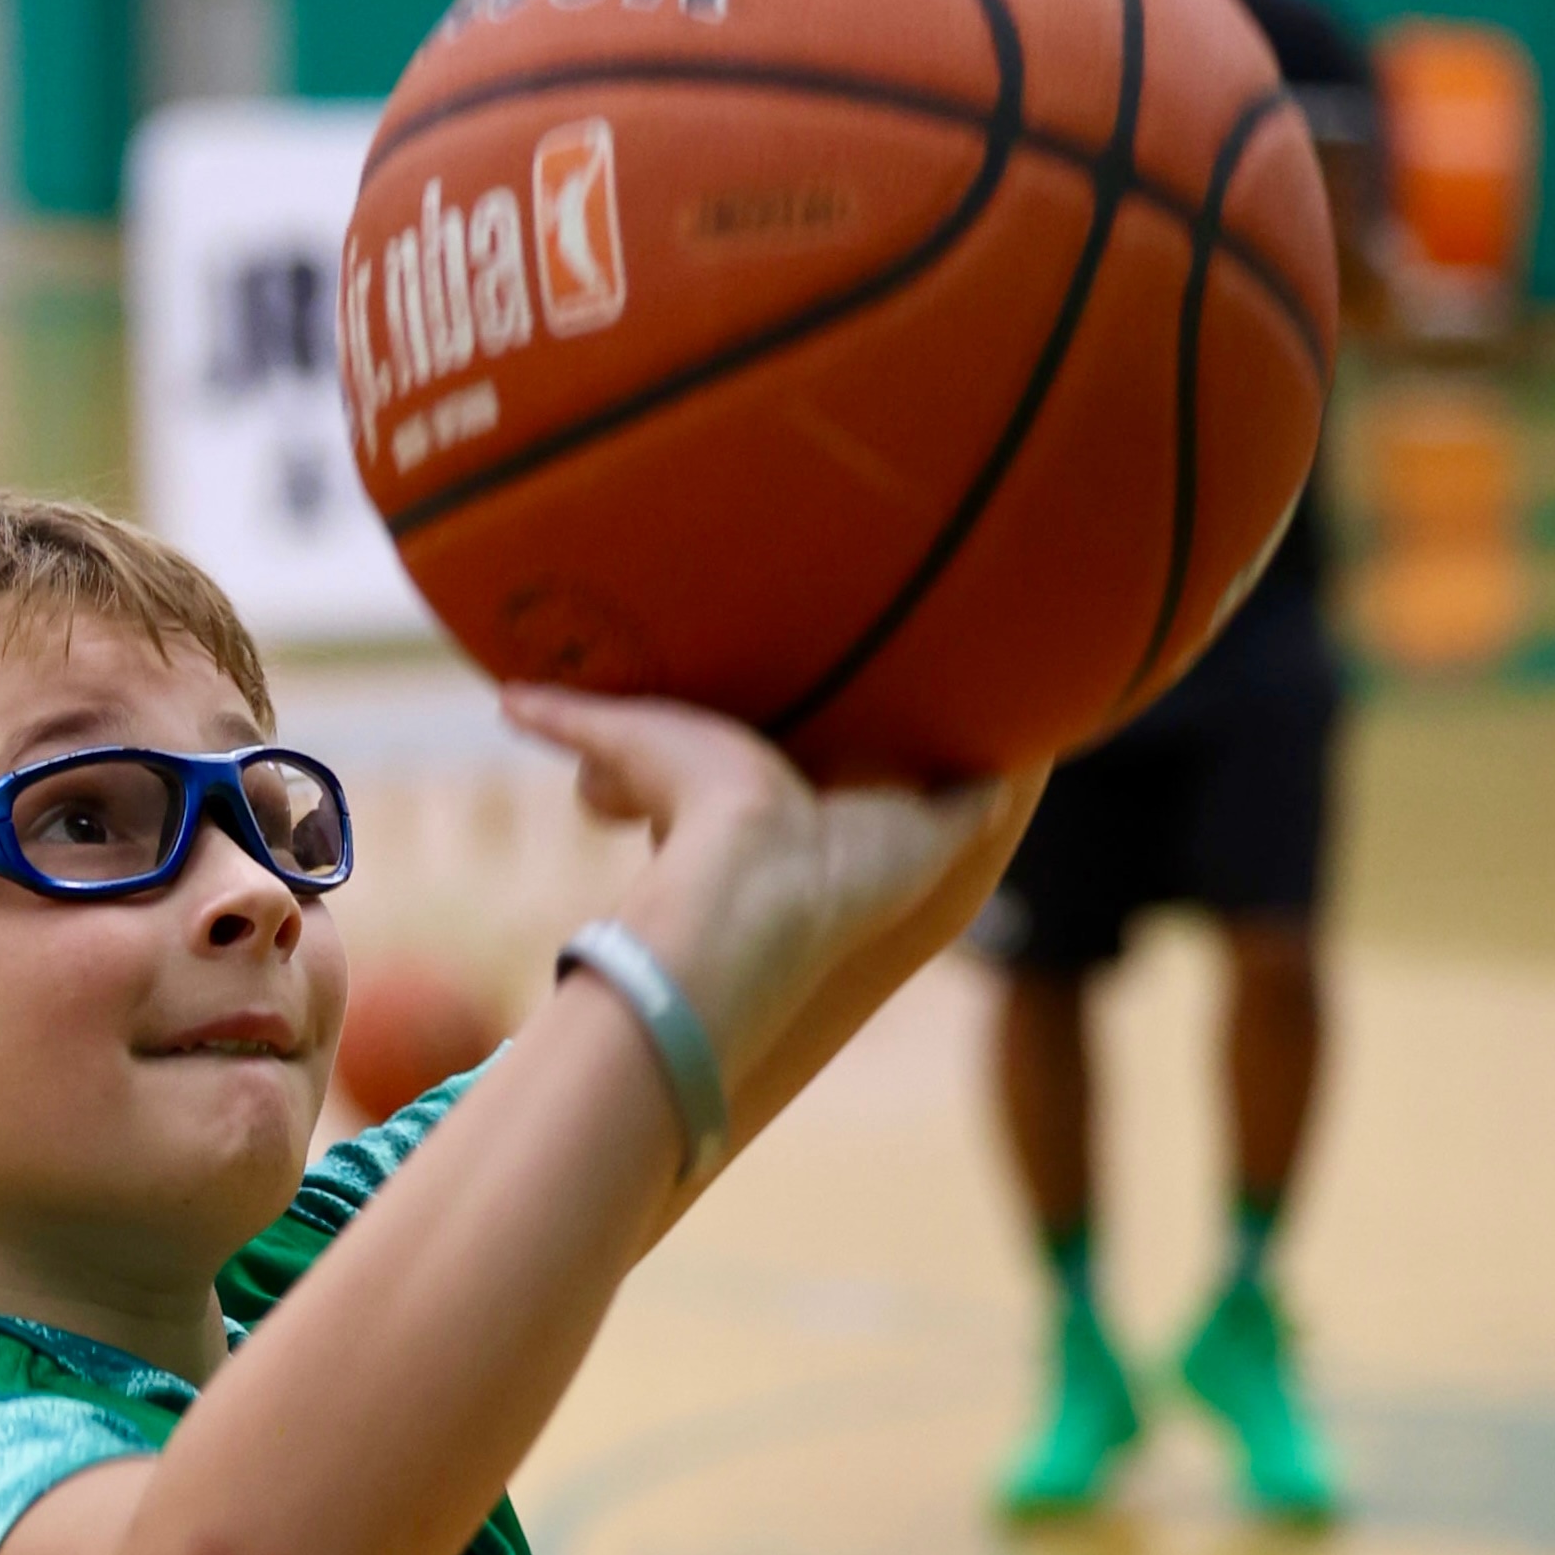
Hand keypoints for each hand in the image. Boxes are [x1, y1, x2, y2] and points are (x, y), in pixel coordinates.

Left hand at [501, 685, 1012, 1086]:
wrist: (771, 881)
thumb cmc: (698, 816)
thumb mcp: (627, 749)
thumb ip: (576, 725)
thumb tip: (509, 701)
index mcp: (759, 786)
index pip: (770, 748)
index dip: (775, 723)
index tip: (793, 692)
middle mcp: (829, 805)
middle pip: (858, 755)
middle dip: (870, 722)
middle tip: (896, 673)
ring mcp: (893, 820)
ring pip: (928, 771)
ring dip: (951, 739)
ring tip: (986, 680)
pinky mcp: (952, 825)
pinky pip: (996, 789)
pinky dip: (1019, 767)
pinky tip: (1045, 732)